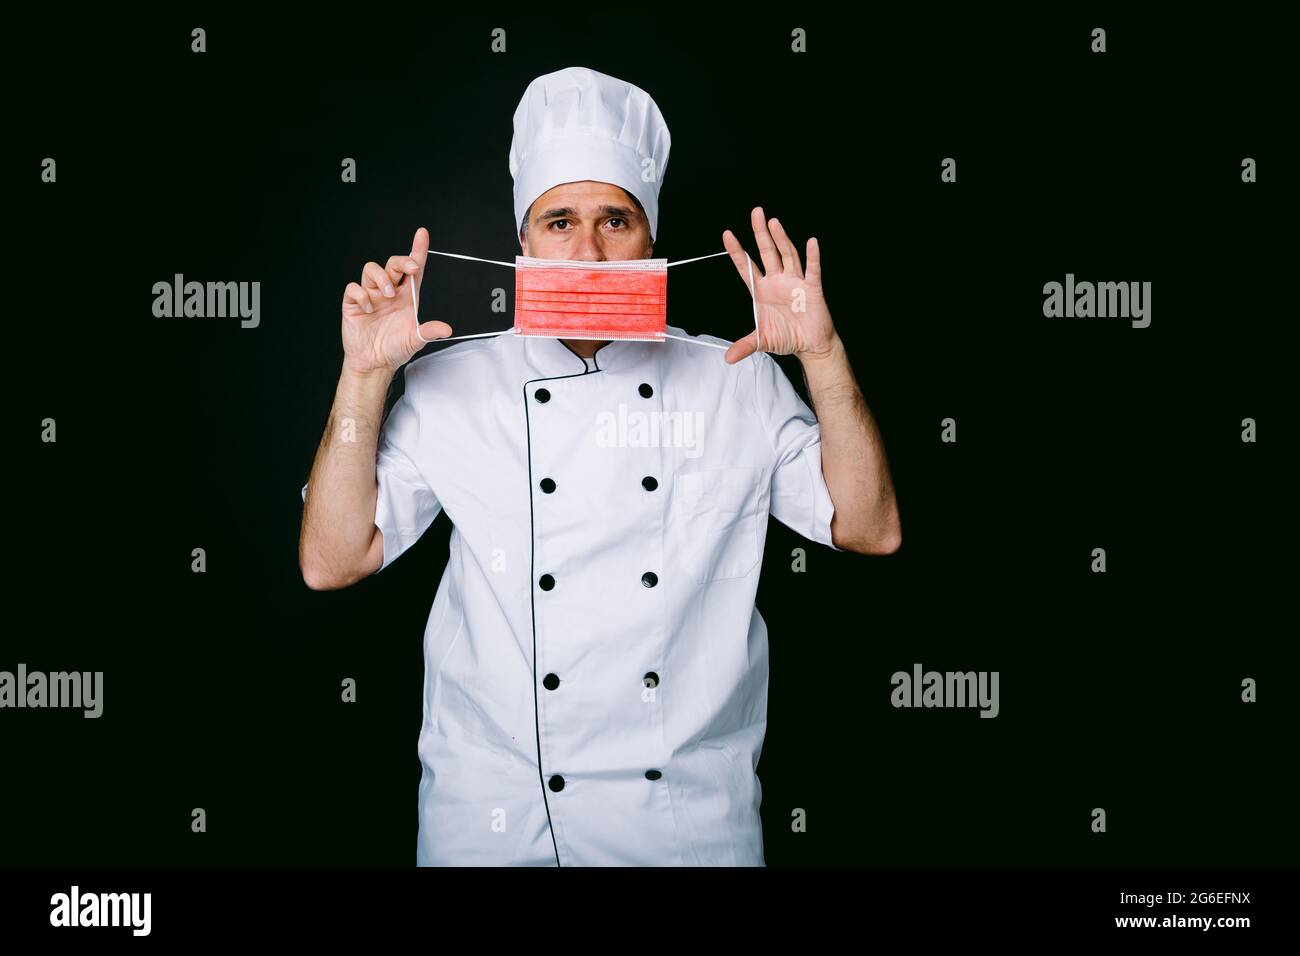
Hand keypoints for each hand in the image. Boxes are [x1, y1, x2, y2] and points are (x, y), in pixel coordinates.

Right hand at [340, 227, 451, 374]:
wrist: (374, 363)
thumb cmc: (395, 348)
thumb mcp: (415, 340)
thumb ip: (429, 332)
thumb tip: (446, 329)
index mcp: (406, 296)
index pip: (413, 268)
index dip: (418, 250)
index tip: (422, 234)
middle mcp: (389, 292)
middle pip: (393, 264)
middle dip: (401, 262)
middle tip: (409, 270)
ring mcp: (371, 295)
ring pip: (371, 269)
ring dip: (381, 278)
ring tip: (388, 295)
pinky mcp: (353, 304)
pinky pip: (354, 288)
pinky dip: (361, 294)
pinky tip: (369, 308)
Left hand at [721, 207, 836, 363]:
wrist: (810, 345)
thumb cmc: (787, 337)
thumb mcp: (762, 341)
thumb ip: (745, 345)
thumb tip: (728, 357)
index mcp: (762, 290)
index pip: (747, 266)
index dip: (737, 251)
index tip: (727, 235)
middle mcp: (778, 281)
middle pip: (767, 252)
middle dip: (760, 233)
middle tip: (755, 213)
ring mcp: (795, 282)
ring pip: (787, 255)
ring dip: (781, 239)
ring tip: (773, 222)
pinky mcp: (812, 288)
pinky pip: (812, 270)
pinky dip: (812, 256)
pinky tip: (811, 242)